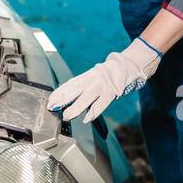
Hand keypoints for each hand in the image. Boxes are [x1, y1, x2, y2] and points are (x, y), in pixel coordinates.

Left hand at [47, 38, 163, 123]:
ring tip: (67, 116)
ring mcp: (103, 84)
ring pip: (86, 96)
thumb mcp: (98, 76)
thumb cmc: (114, 72)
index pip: (71, 83)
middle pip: (75, 89)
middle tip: (51, 106)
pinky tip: (87, 118)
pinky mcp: (113, 90)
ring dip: (76, 107)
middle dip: (62, 98)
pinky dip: (94, 111)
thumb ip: (88, 86)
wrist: (132, 63)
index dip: (60, 92)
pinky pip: (102, 102)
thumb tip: (75, 97)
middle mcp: (94, 78)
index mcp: (89, 75)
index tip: (50, 99)